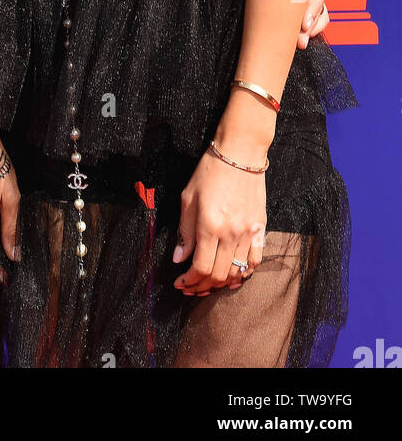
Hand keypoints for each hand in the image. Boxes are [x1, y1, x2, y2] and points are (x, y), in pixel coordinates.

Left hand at [173, 146, 266, 295]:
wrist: (240, 153)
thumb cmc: (210, 172)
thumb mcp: (188, 198)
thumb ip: (184, 231)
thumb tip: (179, 259)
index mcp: (209, 225)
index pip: (201, 267)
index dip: (190, 281)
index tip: (180, 283)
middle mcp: (230, 233)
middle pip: (219, 275)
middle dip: (202, 286)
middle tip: (191, 287)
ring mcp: (248, 232)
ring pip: (237, 272)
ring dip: (222, 283)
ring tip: (209, 284)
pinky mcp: (261, 229)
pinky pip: (255, 261)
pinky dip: (245, 274)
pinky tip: (234, 276)